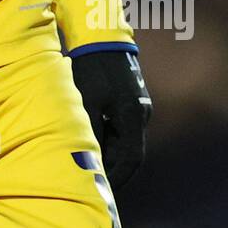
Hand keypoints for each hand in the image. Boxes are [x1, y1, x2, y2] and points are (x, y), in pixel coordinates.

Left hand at [70, 49, 151, 191]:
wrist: (101, 38)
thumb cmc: (92, 69)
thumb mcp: (87, 101)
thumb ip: (90, 131)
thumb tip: (86, 158)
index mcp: (133, 116)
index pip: (132, 159)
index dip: (119, 176)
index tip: (105, 188)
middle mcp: (141, 114)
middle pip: (131, 152)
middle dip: (114, 168)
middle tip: (95, 181)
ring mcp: (137, 107)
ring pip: (125, 140)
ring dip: (110, 152)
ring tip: (89, 163)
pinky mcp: (131, 101)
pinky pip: (122, 127)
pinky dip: (109, 138)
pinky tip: (91, 142)